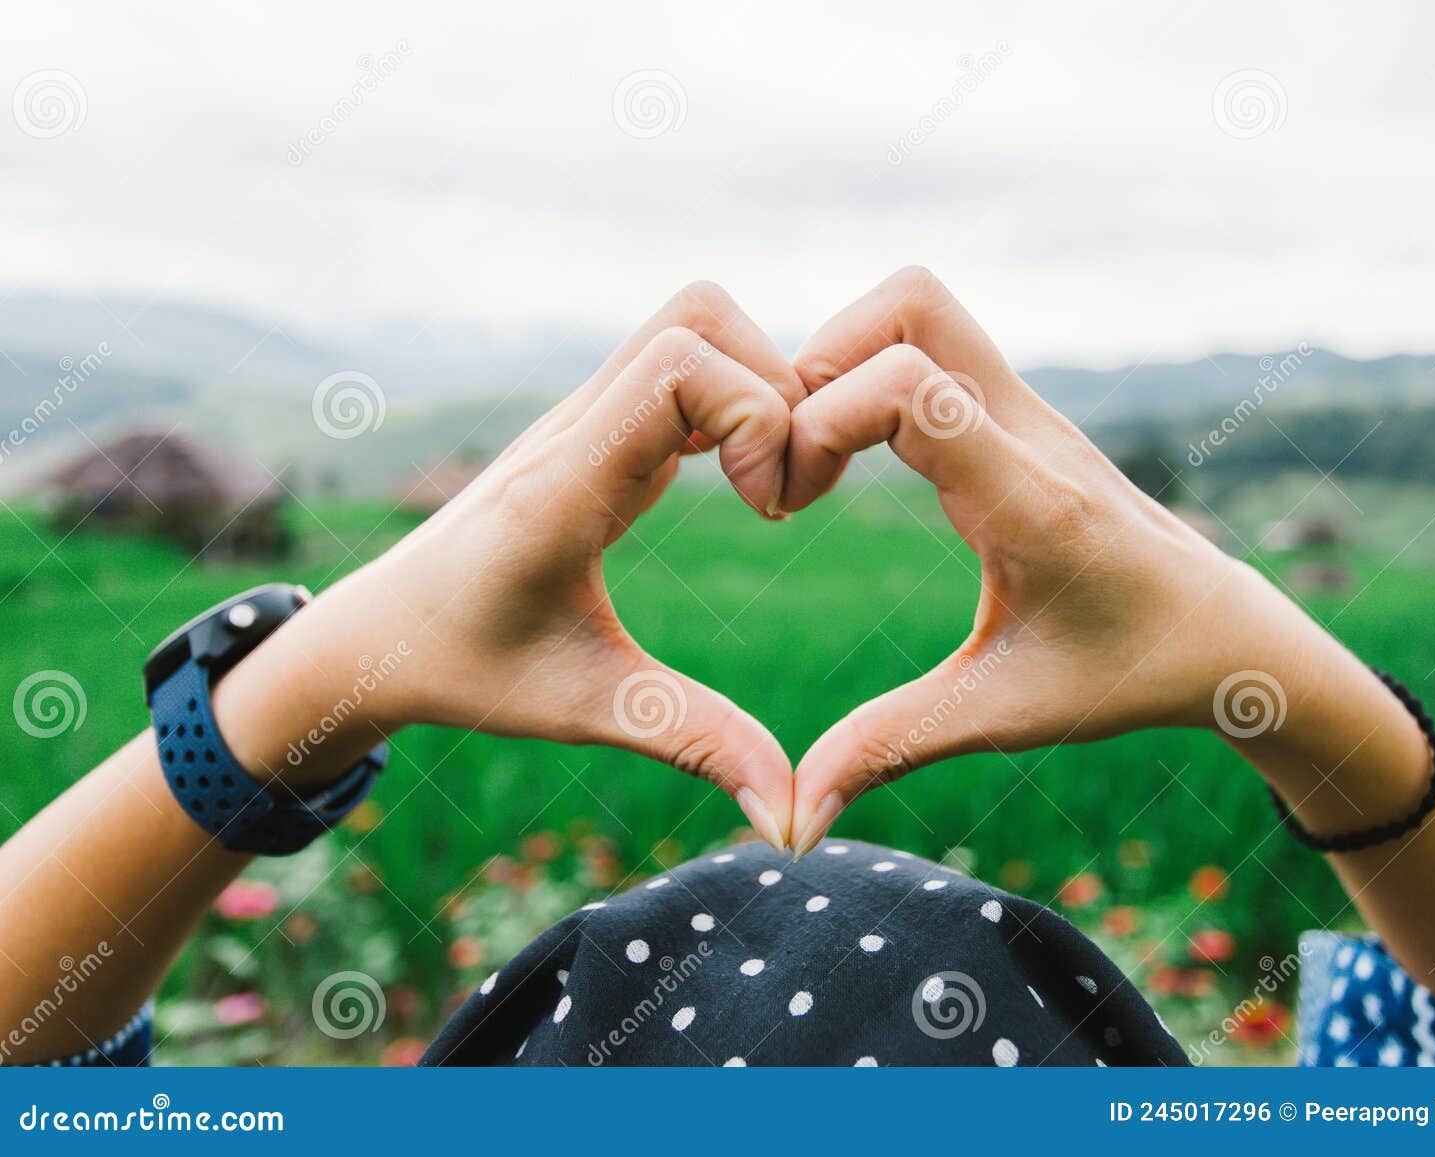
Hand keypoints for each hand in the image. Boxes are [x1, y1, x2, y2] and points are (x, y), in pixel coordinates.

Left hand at [213, 283, 803, 850]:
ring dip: (757, 388)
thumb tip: (791, 821)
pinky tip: (744, 485)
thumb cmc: (470, 667)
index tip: (770, 511)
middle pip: (697, 316)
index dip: (756, 415)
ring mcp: (585, 416)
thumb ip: (696, 745)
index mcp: (567, 482)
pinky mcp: (598, 426)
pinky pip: (683, 366)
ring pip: (692, 326)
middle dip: (774, 386)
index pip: (679, 362)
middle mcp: (576, 427)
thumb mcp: (588, 705)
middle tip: (783, 490)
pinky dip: (734, 404)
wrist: (380, 632)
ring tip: (770, 488)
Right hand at [780, 267, 1303, 854]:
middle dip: (821, 358)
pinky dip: (872, 377)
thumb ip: (890, 750)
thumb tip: (791, 823)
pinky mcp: (1020, 413)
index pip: (903, 385)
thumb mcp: (1004, 713)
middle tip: (795, 458)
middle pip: (912, 301)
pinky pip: (933, 347)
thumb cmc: (1128, 673)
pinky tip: (856, 462)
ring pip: (921, 307)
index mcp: (1028, 499)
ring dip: (845, 359)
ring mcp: (1029, 410)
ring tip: (818, 458)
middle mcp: (1029, 431)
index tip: (791, 504)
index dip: (816, 423)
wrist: (1228, 633)